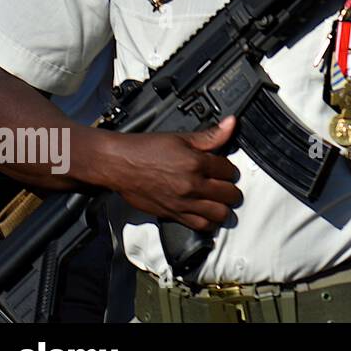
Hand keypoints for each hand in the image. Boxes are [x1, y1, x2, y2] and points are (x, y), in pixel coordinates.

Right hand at [100, 117, 241, 231]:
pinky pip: (200, 225)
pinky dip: (208, 222)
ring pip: (219, 214)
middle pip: (229, 194)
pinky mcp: (172, 214)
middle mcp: (192, 185)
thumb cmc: (145, 149)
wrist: (118, 164)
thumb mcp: (180, 137)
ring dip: (224, 208)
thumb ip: (210, 135)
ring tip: (221, 202)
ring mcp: (183, 203)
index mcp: (196, 163)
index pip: (229, 170)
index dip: (230, 169)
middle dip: (232, 190)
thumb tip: (231, 124)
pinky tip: (208, 215)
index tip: (225, 169)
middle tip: (227, 186)